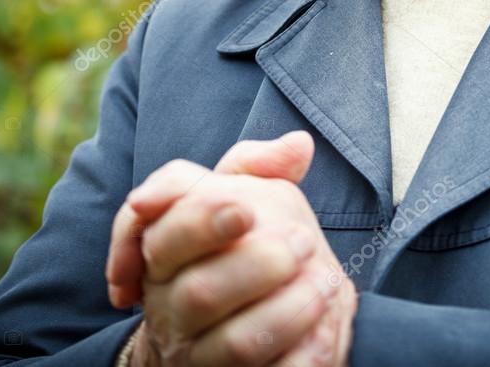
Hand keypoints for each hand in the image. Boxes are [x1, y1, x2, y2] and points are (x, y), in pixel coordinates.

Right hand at [105, 131, 356, 364]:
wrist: (226, 325)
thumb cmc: (231, 245)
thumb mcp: (236, 197)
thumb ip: (256, 165)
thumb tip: (300, 143)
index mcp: (164, 255)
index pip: (165, 235)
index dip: (200, 222)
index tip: (246, 209)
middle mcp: (171, 309)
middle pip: (198, 293)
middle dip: (255, 265)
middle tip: (303, 241)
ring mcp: (197, 355)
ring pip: (234, 345)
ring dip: (286, 312)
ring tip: (325, 284)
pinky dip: (299, 358)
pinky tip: (324, 334)